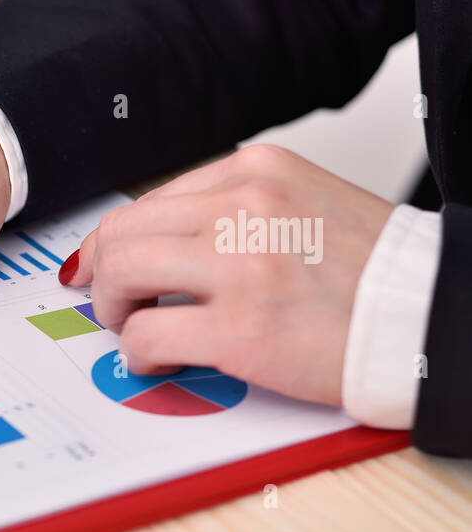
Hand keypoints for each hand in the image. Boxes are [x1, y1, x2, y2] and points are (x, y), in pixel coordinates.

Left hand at [62, 144, 394, 406]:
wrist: (432, 313)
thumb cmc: (370, 272)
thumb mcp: (303, 203)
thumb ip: (234, 211)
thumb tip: (156, 239)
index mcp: (257, 170)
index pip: (150, 200)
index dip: (113, 243)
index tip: (99, 267)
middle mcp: (246, 206)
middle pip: (122, 233)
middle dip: (105, 277)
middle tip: (119, 306)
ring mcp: (242, 265)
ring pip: (121, 274)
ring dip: (115, 311)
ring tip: (139, 329)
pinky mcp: (241, 329)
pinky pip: (146, 334)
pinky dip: (139, 353)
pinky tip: (162, 361)